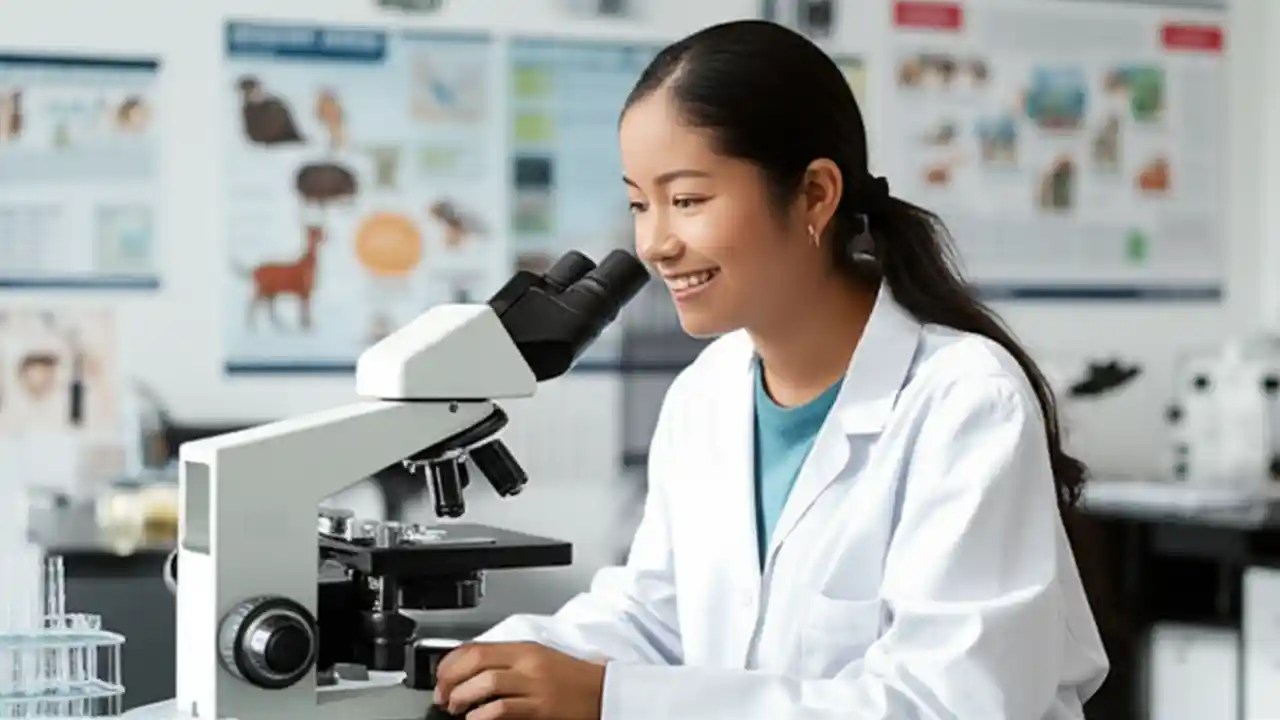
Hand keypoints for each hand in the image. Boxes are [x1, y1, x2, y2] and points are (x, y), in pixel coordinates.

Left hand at [433, 641, 605, 719]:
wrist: (604, 692)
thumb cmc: (572, 679)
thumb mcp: (539, 659)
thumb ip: (508, 661)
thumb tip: (471, 669)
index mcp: (525, 649)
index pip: (476, 647)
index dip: (451, 663)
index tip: (441, 676)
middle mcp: (527, 663)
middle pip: (476, 662)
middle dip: (450, 679)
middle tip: (442, 695)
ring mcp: (534, 685)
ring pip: (486, 683)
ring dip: (462, 697)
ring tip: (456, 708)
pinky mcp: (540, 708)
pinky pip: (502, 709)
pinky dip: (482, 716)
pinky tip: (476, 719)